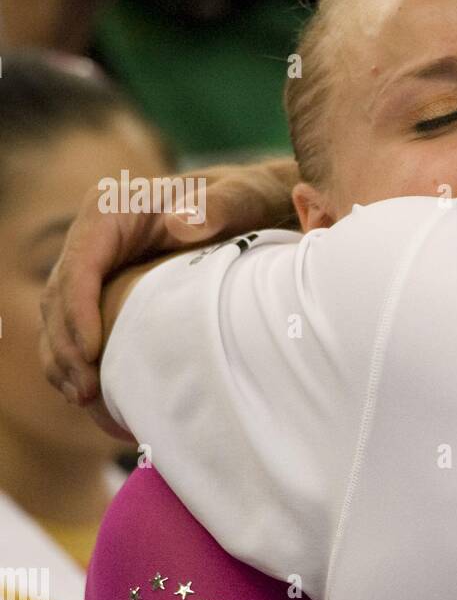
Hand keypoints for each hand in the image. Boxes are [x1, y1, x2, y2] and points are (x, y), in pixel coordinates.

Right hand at [39, 158, 299, 414]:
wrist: (254, 207)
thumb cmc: (247, 200)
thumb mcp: (242, 198)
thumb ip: (219, 207)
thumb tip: (180, 224)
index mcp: (114, 211)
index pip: (81, 263)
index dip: (79, 310)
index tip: (92, 353)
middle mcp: (96, 237)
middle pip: (61, 295)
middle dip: (67, 346)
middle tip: (87, 393)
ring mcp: (97, 265)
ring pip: (60, 317)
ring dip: (65, 361)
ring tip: (85, 401)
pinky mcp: (105, 290)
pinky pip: (76, 328)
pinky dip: (78, 362)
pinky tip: (93, 397)